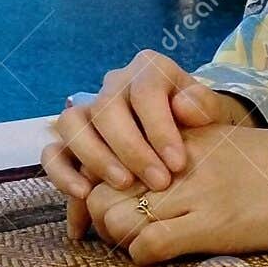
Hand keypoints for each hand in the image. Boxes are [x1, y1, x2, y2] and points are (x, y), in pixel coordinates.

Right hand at [41, 50, 252, 238]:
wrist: (192, 136)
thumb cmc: (202, 124)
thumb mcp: (214, 112)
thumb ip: (205, 107)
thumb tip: (185, 107)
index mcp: (149, 70)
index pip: (144, 92)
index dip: (159, 128)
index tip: (178, 164)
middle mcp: (114, 84)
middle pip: (106, 108)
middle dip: (131, 149)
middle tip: (158, 182)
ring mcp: (89, 110)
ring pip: (71, 123)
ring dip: (95, 157)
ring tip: (122, 186)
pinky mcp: (73, 141)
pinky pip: (53, 151)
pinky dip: (62, 174)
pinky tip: (84, 196)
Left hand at [79, 122, 267, 261]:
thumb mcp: (215, 143)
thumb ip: (175, 153)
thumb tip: (136, 181)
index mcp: (174, 138)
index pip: (109, 160)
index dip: (98, 189)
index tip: (112, 204)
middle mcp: (176, 161)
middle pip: (102, 191)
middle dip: (100, 218)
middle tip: (120, 231)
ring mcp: (193, 192)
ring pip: (118, 218)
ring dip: (119, 239)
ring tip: (140, 242)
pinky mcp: (213, 223)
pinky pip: (151, 243)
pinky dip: (143, 255)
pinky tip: (159, 253)